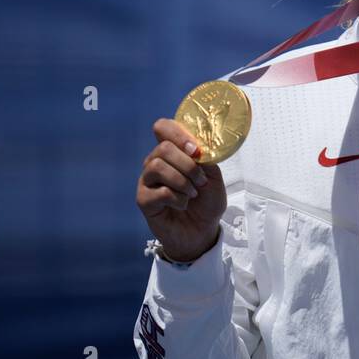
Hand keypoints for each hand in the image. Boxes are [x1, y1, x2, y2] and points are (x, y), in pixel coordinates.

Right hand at [136, 118, 226, 262]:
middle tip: (201, 180)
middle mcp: (156, 162)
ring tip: (193, 193)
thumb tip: (197, 148)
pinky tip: (183, 204)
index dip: (178, 133)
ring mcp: (147, 181)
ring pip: (157, 166)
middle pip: (162, 147)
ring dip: (182, 181)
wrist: (203, 230)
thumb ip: (205, 158)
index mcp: (173, 152)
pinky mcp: (144, 200)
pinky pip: (159, 191)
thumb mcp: (214, 176)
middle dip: (188, 164)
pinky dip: (178, 198)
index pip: (163, 127)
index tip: (196, 149)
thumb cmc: (207, 201)